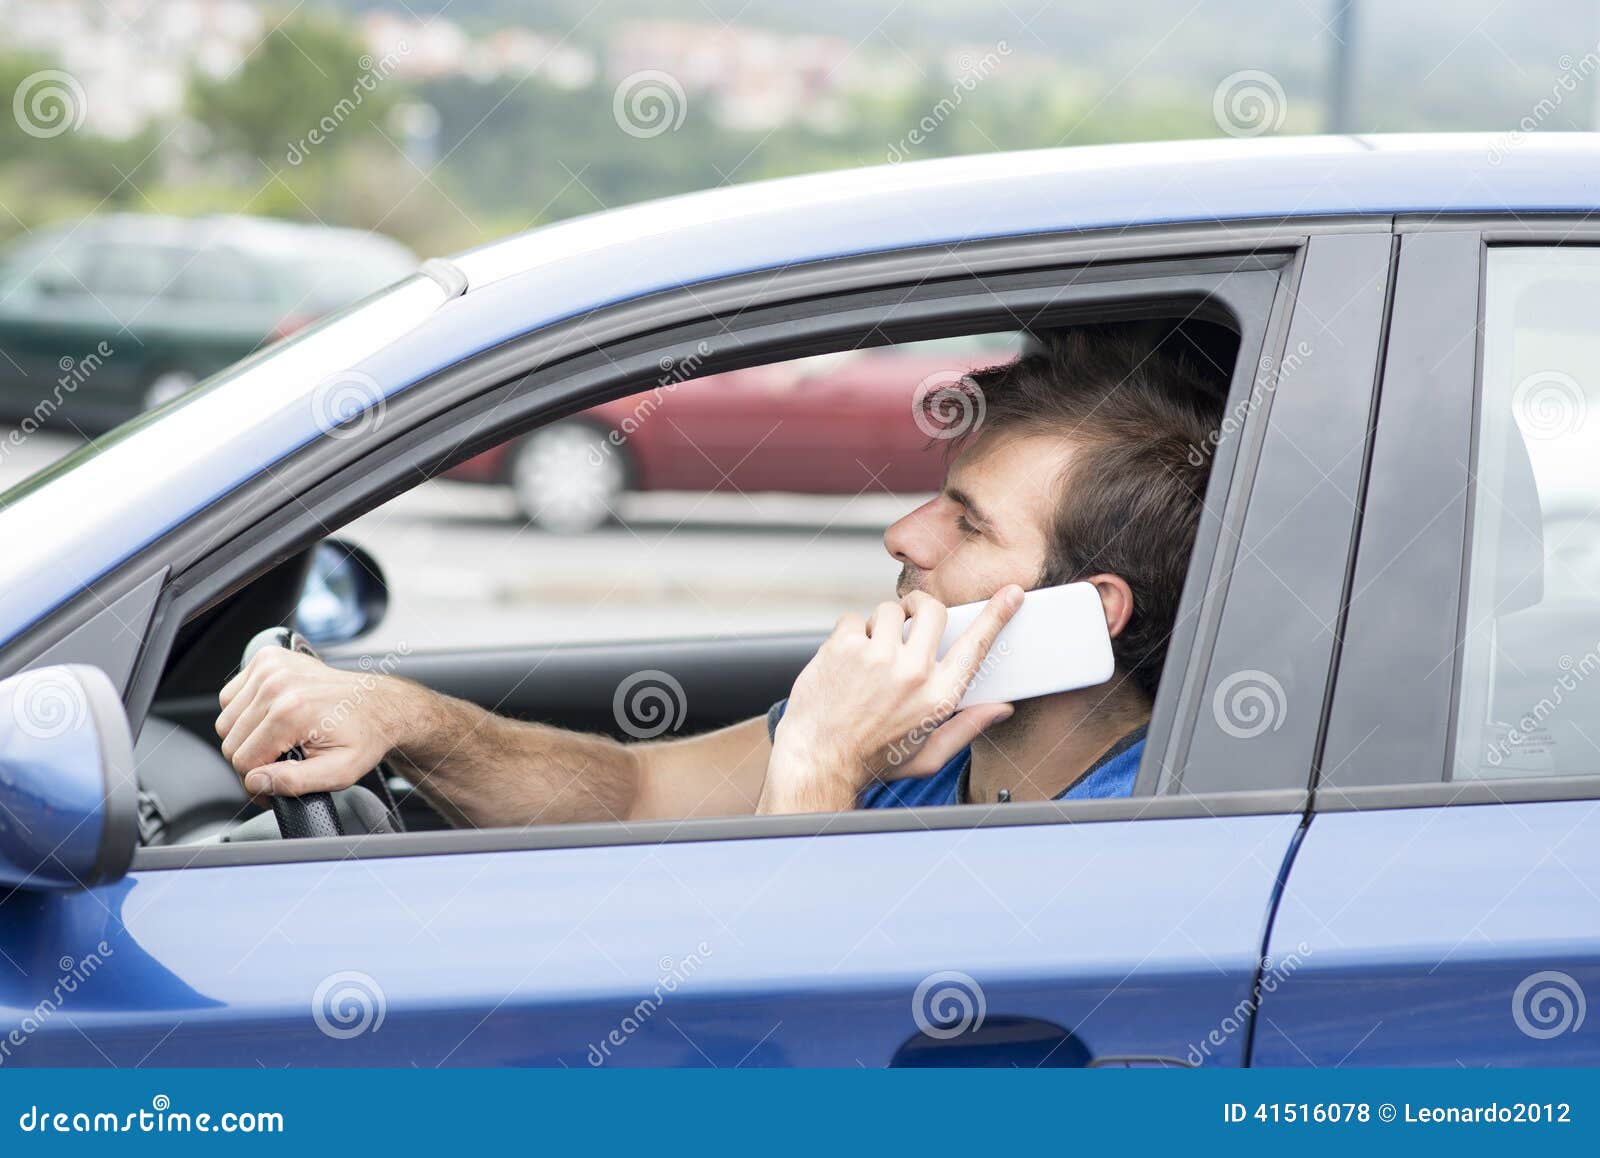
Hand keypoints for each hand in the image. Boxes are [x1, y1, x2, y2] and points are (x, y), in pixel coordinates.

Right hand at [215, 647, 419, 799]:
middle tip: (280, 763)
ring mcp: (271, 667)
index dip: (257, 783)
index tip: (274, 786)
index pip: (243, 761)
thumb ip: (294, 782)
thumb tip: (256, 782)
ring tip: (280, 739)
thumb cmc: (364, 737)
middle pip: (231, 742)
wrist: (380, 705)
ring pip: (226, 720)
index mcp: (291, 711)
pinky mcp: (267, 659)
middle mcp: (277, 684)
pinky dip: (244, 712)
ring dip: (247, 736)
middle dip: (252, 760)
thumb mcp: (340, 772)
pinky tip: (272, 717)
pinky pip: (231, 697)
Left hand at [758, 585, 1022, 813]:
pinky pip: (854, 619)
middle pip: (932, 610)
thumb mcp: (927, 756)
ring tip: (870, 651)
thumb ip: (966, 727)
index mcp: (938, 697)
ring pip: (889, 609)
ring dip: (881, 623)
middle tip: (909, 615)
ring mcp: (877, 657)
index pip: (976, 646)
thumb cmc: (871, 762)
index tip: (1010, 593)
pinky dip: (849, 634)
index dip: (996, 615)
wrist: (818, 762)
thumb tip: (1001, 708)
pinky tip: (845, 661)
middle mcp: (913, 674)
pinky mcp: (844, 647)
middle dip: (921, 607)